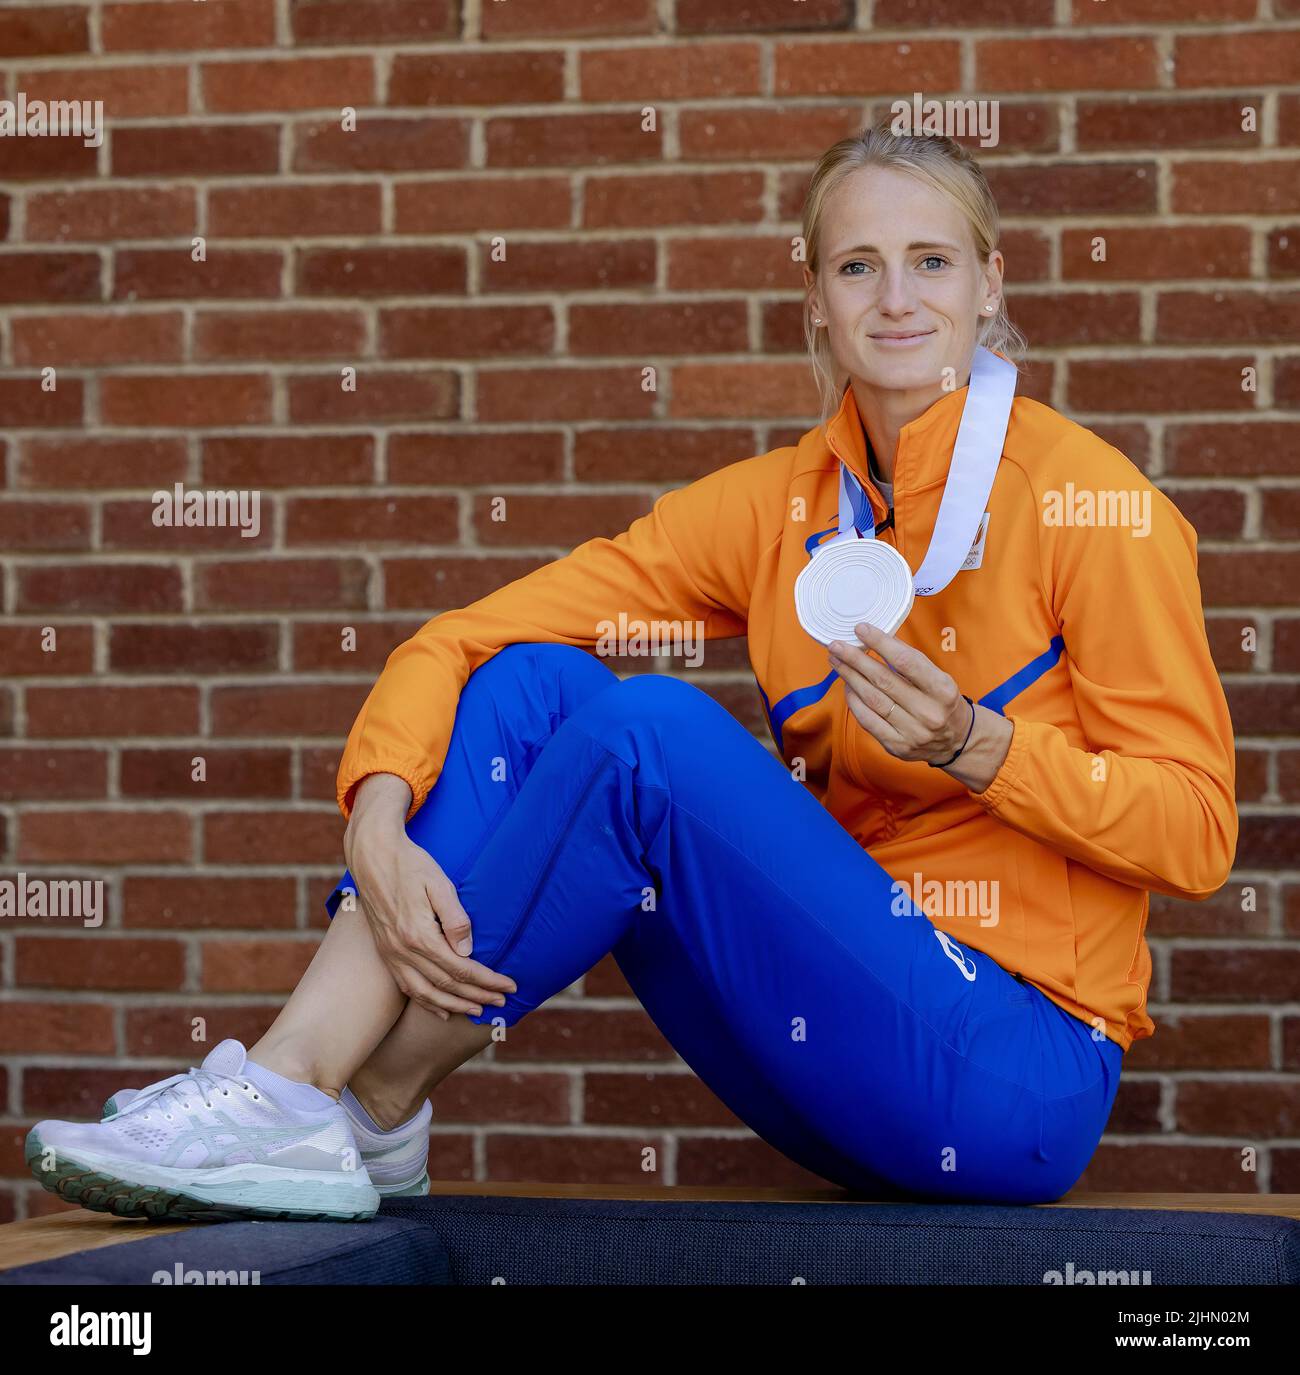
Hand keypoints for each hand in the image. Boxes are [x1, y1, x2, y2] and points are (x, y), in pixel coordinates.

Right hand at [343, 774, 516, 1020]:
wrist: (372, 857)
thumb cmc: (411, 866)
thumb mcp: (439, 884)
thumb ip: (455, 919)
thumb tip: (468, 951)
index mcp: (420, 935)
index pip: (461, 969)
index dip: (487, 981)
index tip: (508, 986)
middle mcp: (403, 950)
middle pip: (447, 985)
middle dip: (477, 996)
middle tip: (501, 1002)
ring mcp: (391, 954)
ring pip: (426, 993)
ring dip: (454, 1006)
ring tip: (477, 1011)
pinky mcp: (385, 952)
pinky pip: (406, 987)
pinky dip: (426, 1002)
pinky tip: (441, 1010)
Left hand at [827, 621, 1012, 791]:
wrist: (957, 740)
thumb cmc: (942, 700)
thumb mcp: (937, 676)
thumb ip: (910, 659)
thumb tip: (876, 637)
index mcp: (943, 690)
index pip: (906, 662)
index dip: (881, 643)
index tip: (861, 630)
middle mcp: (928, 712)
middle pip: (883, 680)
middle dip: (855, 660)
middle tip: (836, 645)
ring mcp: (912, 732)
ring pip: (872, 699)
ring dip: (850, 677)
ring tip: (836, 661)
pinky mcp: (897, 746)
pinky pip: (867, 720)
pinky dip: (854, 701)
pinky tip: (847, 685)